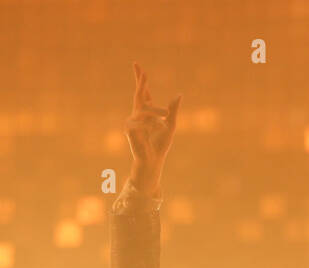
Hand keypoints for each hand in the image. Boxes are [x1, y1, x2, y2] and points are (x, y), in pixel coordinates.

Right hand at [125, 63, 180, 194]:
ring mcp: (132, 121)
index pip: (143, 92)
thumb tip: (179, 94)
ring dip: (156, 111)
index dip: (141, 79)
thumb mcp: (171, 125)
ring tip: (165, 115)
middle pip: (138, 94)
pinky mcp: (129, 129)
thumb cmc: (160, 144)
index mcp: (147, 111)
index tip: (137, 65)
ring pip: (144, 109)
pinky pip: (140, 121)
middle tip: (142, 69)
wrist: (153, 160)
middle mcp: (138, 114)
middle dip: (140, 81)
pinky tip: (154, 129)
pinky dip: (150, 125)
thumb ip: (173, 110)